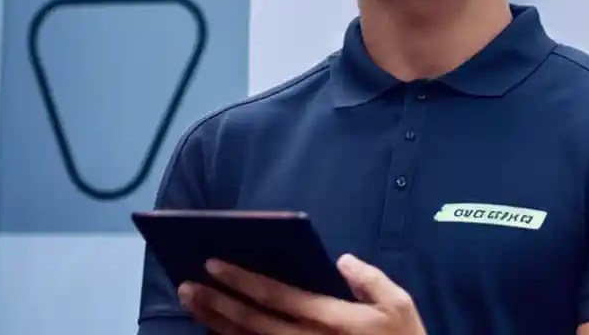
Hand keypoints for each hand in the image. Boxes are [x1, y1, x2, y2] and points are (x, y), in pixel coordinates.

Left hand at [178, 254, 425, 334]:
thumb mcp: (400, 306)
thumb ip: (370, 280)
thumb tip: (342, 260)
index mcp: (332, 320)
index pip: (277, 297)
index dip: (242, 280)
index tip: (215, 264)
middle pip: (251, 322)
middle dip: (217, 301)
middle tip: (188, 283)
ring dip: (215, 323)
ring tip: (193, 302)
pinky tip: (215, 331)